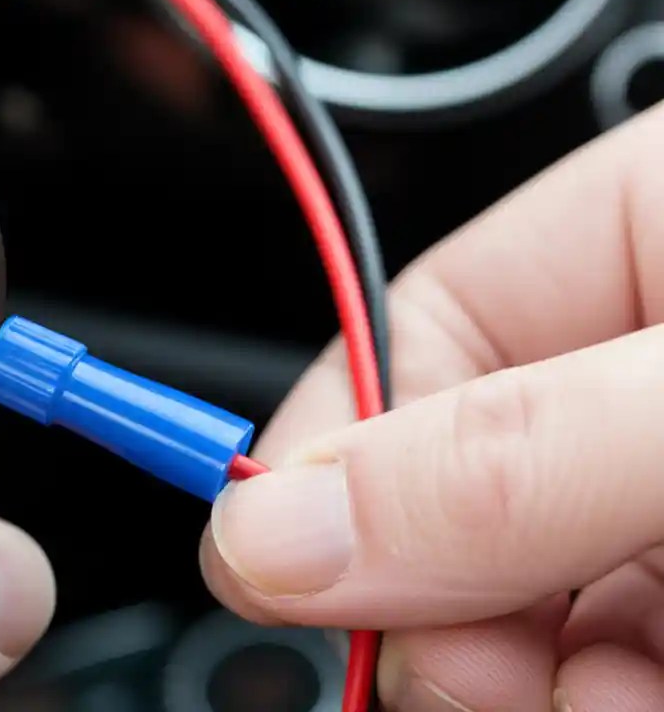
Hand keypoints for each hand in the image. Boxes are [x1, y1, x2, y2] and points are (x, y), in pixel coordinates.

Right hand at [202, 105, 663, 710]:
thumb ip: (509, 460)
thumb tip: (277, 529)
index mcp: (656, 235)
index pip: (424, 327)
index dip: (328, 453)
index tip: (275, 567)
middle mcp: (653, 370)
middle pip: (463, 489)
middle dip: (437, 599)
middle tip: (464, 663)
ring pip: (531, 601)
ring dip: (520, 678)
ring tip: (589, 699)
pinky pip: (609, 659)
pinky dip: (597, 703)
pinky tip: (630, 708)